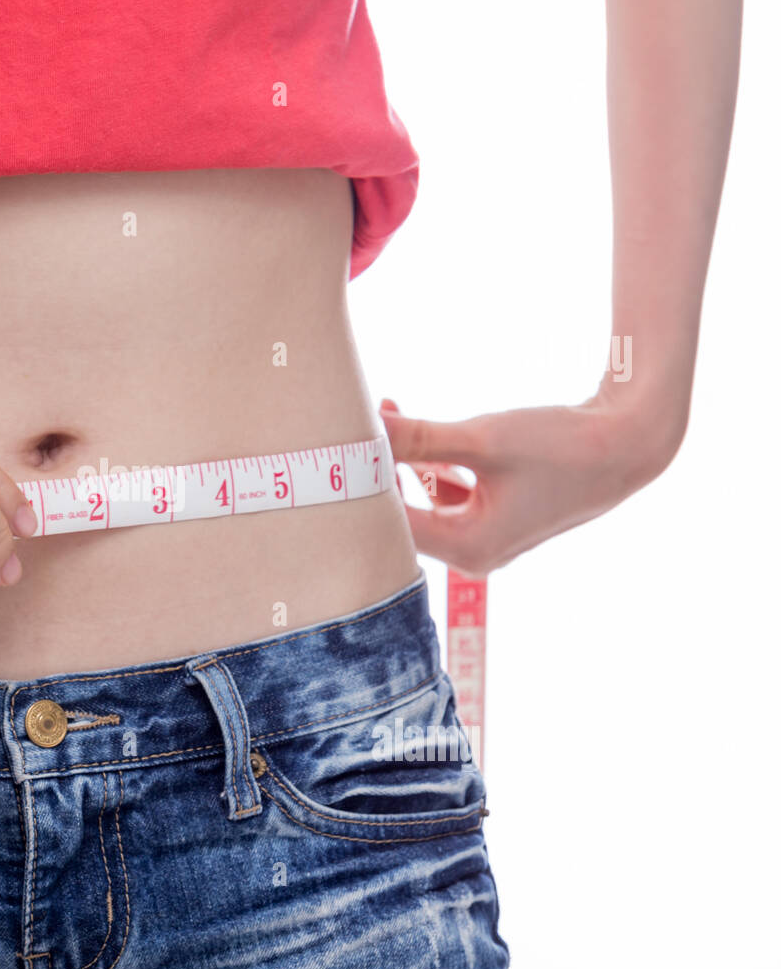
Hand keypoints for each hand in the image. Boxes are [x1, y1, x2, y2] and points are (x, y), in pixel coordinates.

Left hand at [379, 392, 681, 576]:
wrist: (627, 443)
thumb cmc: (560, 444)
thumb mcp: (482, 438)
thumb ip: (419, 437)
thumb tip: (365, 427)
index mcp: (469, 548)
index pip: (392, 522)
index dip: (363, 483)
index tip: (341, 443)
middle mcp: (473, 554)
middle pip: (402, 517)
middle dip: (378, 472)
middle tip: (352, 428)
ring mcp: (483, 539)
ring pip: (421, 501)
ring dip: (402, 462)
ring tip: (385, 414)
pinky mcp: (492, 518)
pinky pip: (444, 495)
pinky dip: (429, 464)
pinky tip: (415, 429)